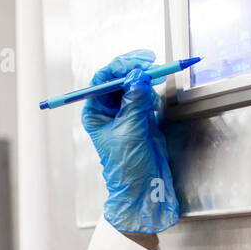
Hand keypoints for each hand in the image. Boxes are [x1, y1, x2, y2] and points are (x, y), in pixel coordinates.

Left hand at [82, 49, 180, 233]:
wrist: (144, 186)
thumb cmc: (127, 166)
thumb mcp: (130, 131)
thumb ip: (134, 102)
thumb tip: (138, 76)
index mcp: (95, 112)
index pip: (103, 79)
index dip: (120, 67)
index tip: (139, 63)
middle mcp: (108, 109)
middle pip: (120, 77)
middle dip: (136, 71)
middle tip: (153, 66)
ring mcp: (126, 111)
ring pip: (136, 84)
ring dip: (146, 84)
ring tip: (151, 100)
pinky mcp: (142, 116)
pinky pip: (147, 96)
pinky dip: (153, 96)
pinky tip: (155, 109)